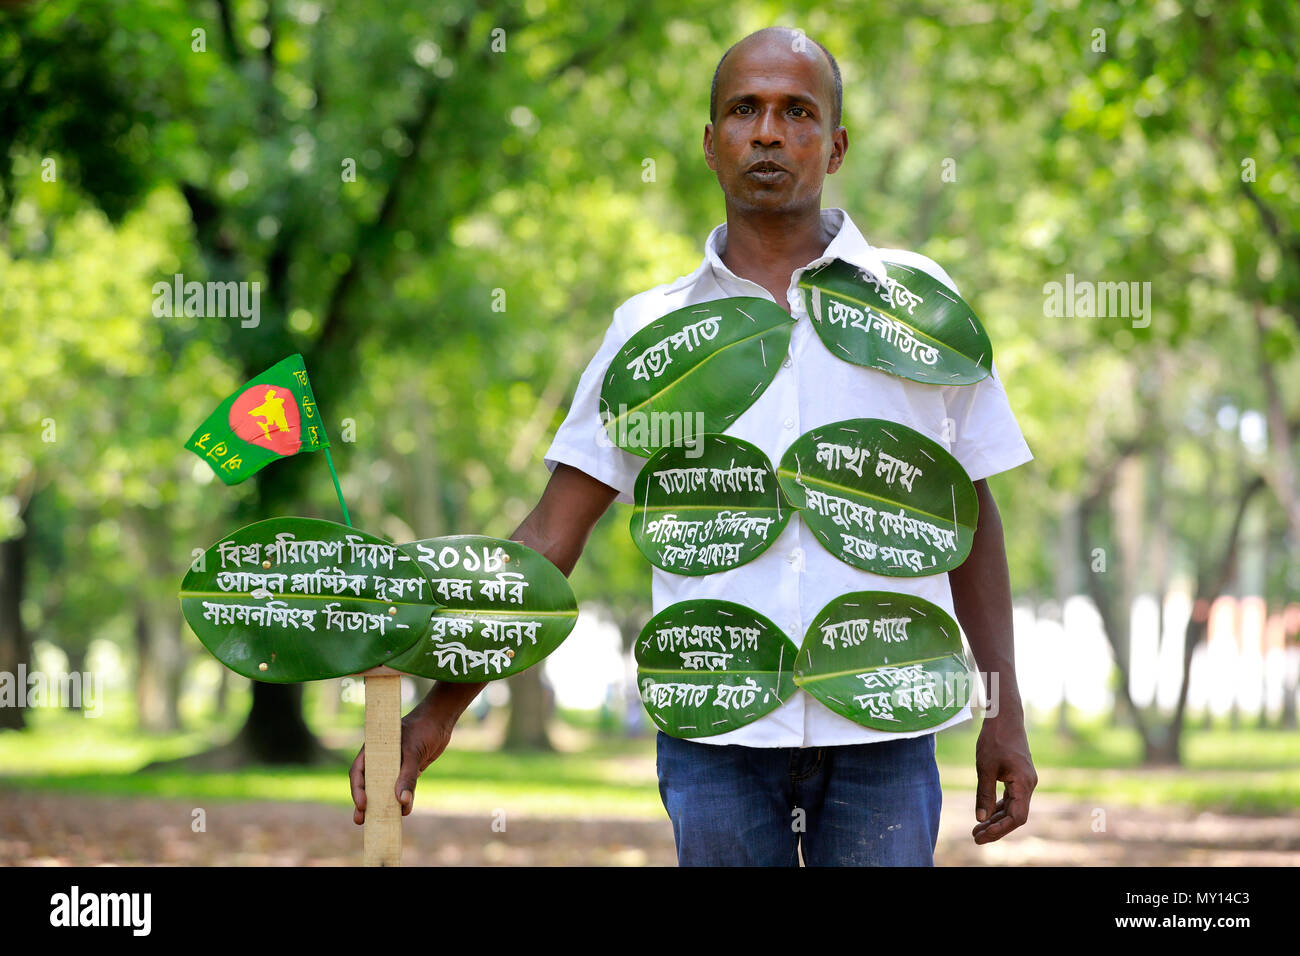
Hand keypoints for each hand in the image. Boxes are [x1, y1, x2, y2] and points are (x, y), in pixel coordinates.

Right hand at [350, 707, 453, 824]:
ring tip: (379, 821)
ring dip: (383, 804)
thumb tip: (401, 802)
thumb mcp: (414, 752)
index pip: (359, 771)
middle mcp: (381, 759)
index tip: (362, 804)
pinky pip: (402, 788)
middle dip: (365, 802)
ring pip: (385, 789)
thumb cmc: (422, 728)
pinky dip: (403, 800)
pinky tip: (404, 812)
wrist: (441, 720)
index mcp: (374, 749)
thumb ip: (408, 777)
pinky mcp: (409, 770)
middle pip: (368, 784)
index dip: (358, 789)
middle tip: (360, 820)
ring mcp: (395, 766)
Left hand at [972, 712, 1036, 844]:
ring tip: (977, 828)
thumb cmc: (995, 739)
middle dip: (995, 828)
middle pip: (1014, 815)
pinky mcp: (1019, 776)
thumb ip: (984, 794)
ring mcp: (1025, 780)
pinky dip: (998, 807)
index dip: (999, 829)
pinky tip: (986, 813)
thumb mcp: (985, 767)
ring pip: (1012, 807)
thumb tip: (980, 819)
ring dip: (996, 819)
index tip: (981, 835)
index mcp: (1024, 784)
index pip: (1016, 817)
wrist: (1005, 716)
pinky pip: (1011, 797)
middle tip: (975, 837)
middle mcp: (1028, 785)